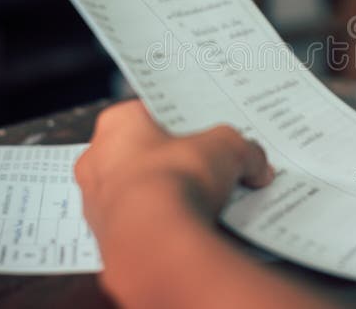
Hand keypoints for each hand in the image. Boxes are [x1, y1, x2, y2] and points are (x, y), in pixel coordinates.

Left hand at [75, 100, 273, 236]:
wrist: (157, 240)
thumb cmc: (174, 180)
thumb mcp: (228, 148)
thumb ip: (243, 150)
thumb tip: (257, 164)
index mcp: (118, 124)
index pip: (151, 114)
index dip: (183, 123)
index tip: (205, 132)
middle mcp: (98, 161)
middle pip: (146, 155)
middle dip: (178, 162)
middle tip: (212, 167)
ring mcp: (98, 203)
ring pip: (141, 193)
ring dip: (171, 197)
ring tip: (209, 202)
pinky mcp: (108, 238)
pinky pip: (142, 225)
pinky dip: (164, 226)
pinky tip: (192, 228)